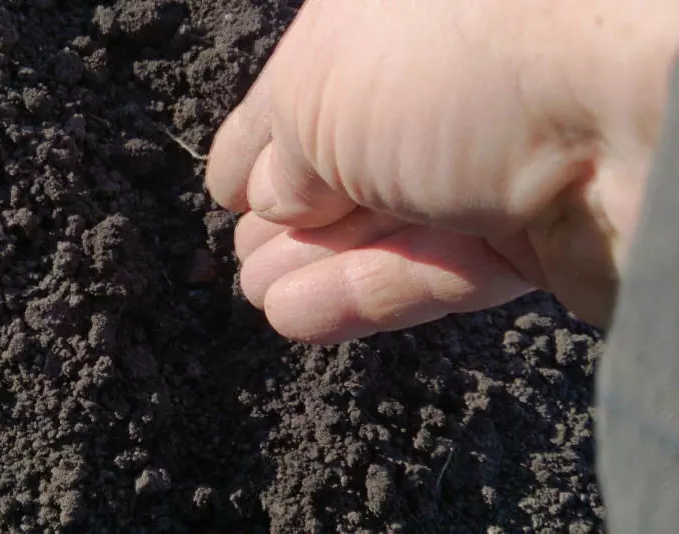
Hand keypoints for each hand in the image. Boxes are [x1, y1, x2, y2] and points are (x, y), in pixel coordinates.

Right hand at [206, 0, 678, 343]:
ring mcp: (499, 163)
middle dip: (290, 213)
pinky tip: (294, 316)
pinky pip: (433, 271)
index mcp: (399, 20)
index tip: (224, 189)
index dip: (262, 138)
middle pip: (353, 162)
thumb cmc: (463, 62)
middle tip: (241, 258)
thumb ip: (280, 147)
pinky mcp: (538, 240)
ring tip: (258, 293)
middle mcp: (453, 85)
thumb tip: (274, 198)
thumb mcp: (318, 91)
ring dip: (316, 264)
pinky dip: (361, 295)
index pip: (312, 86)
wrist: (633, 112)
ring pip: (390, 225)